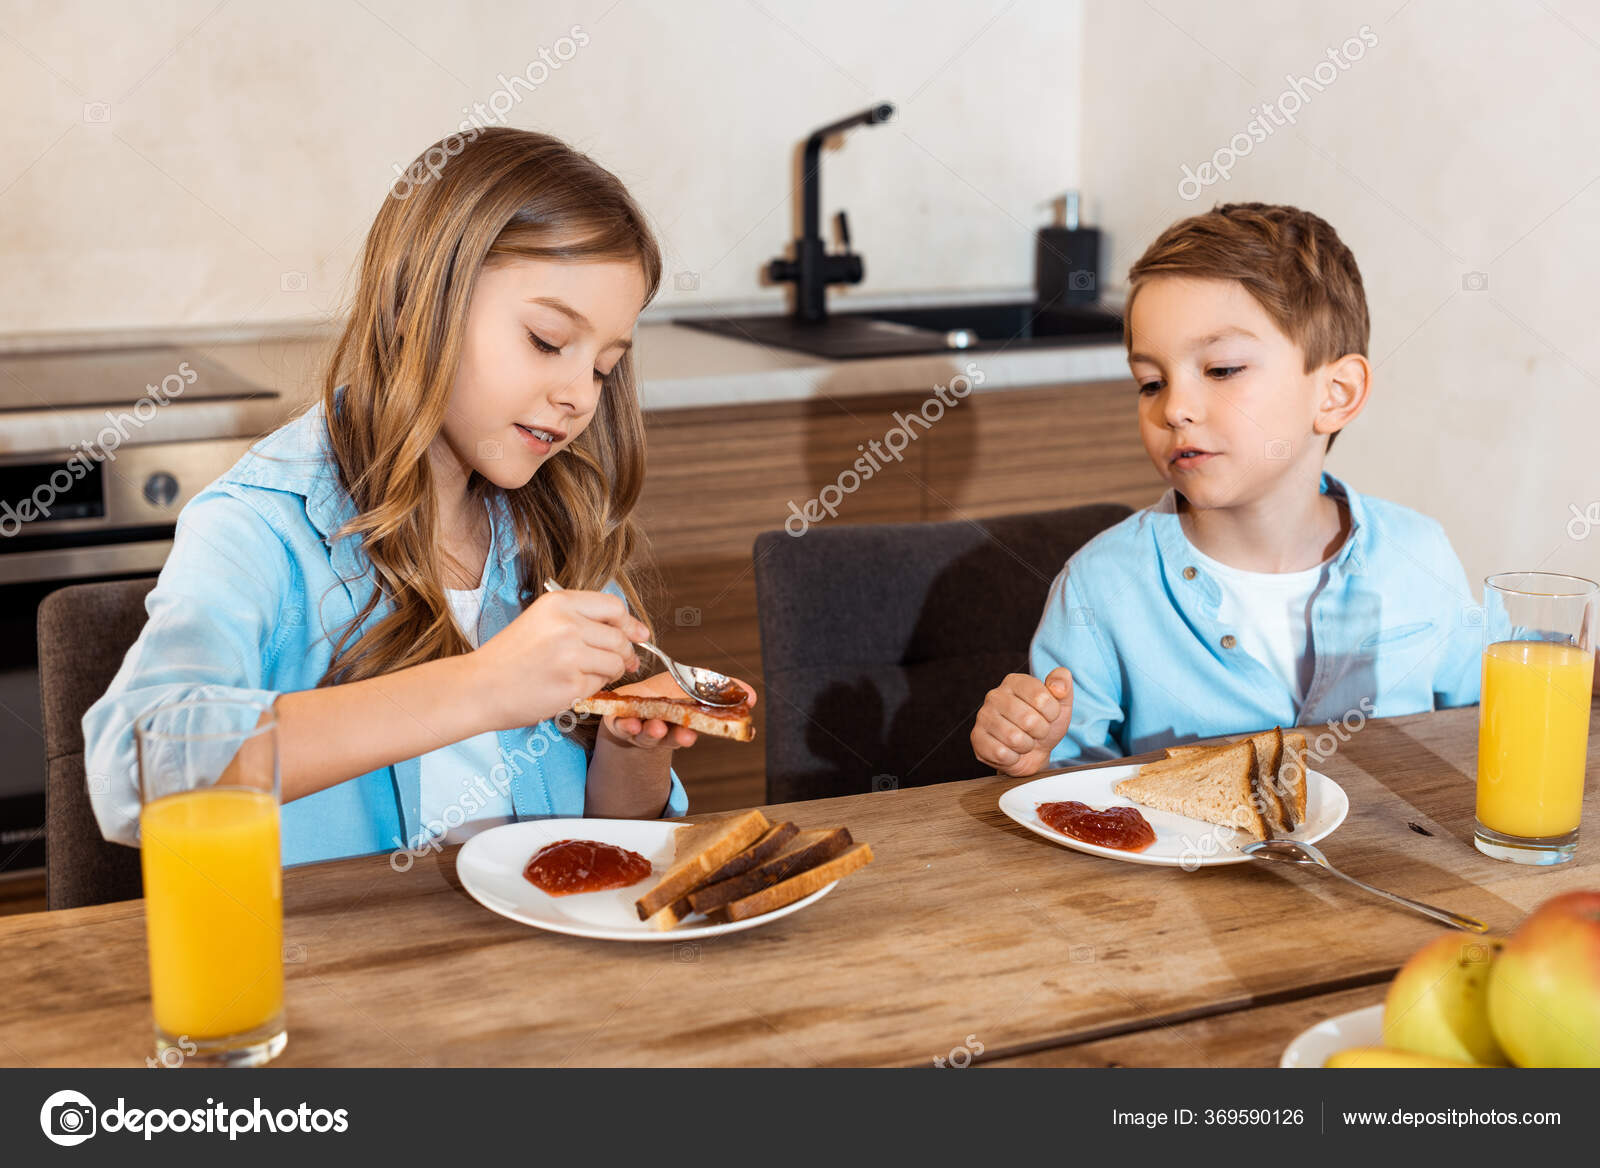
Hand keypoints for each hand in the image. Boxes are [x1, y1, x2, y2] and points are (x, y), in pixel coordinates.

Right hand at [471, 588, 646, 729]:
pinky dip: (591, 688)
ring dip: (609, 672)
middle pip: (619, 637)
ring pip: (615, 662)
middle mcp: (567, 624)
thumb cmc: (508, 658)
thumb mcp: (541, 621)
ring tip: (586, 675)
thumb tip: (630, 630)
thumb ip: (580, 619)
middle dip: (625, 653)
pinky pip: (600, 685)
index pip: (613, 607)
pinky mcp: (572, 684)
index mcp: (559, 603)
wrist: (478, 687)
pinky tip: (570, 687)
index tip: (639, 634)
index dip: (630, 623)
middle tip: (623, 663)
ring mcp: (571, 655)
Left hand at [598, 672, 757, 751]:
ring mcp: (637, 727)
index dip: (688, 736)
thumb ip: (722, 692)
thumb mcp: (695, 689)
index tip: (691, 736)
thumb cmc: (667, 696)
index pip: (685, 733)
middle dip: (674, 737)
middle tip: (681, 735)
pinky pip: (619, 725)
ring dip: (650, 731)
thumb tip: (751, 695)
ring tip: (655, 727)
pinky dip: (623, 724)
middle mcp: (658, 730)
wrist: (631, 707)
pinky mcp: (617, 722)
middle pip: (666, 737)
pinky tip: (627, 720)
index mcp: (677, 725)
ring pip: (644, 733)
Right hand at [971, 667, 1072, 775]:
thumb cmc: (1044, 724)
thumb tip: (1057, 686)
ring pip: (1014, 738)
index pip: (1042, 698)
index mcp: (1015, 681)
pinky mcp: (976, 738)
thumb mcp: (1061, 703)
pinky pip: (1001, 753)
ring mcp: (983, 716)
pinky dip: (1013, 757)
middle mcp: (995, 695)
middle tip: (1036, 731)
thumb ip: (1062, 683)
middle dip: (1040, 732)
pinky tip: (1012, 750)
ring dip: (1027, 746)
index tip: (1049, 715)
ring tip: (1025, 740)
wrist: (1033, 752)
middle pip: (1028, 720)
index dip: (1052, 713)